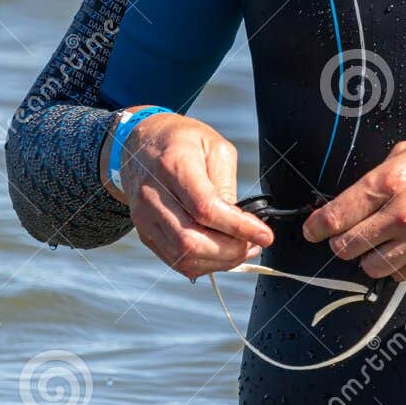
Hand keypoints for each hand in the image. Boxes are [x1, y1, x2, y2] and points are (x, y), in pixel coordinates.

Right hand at [100, 110, 272, 279]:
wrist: (141, 141)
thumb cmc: (182, 140)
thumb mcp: (215, 147)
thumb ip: (227, 185)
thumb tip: (239, 222)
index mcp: (173, 166)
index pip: (205, 208)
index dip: (238, 227)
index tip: (265, 235)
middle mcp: (152, 195)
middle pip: (191, 241)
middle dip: (230, 251)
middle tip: (254, 244)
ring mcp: (144, 217)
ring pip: (183, 257)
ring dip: (219, 261)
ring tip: (242, 249)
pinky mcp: (145, 232)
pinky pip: (175, 260)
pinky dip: (204, 263)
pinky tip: (222, 253)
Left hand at [301, 121, 405, 282]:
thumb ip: (382, 174)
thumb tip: (358, 197)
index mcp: (391, 180)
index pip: (337, 215)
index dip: (317, 227)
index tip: (311, 231)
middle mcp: (403, 213)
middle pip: (348, 246)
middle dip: (339, 243)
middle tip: (342, 237)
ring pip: (371, 267)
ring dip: (366, 258)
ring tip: (374, 244)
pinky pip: (402, 274)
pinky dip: (395, 267)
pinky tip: (400, 251)